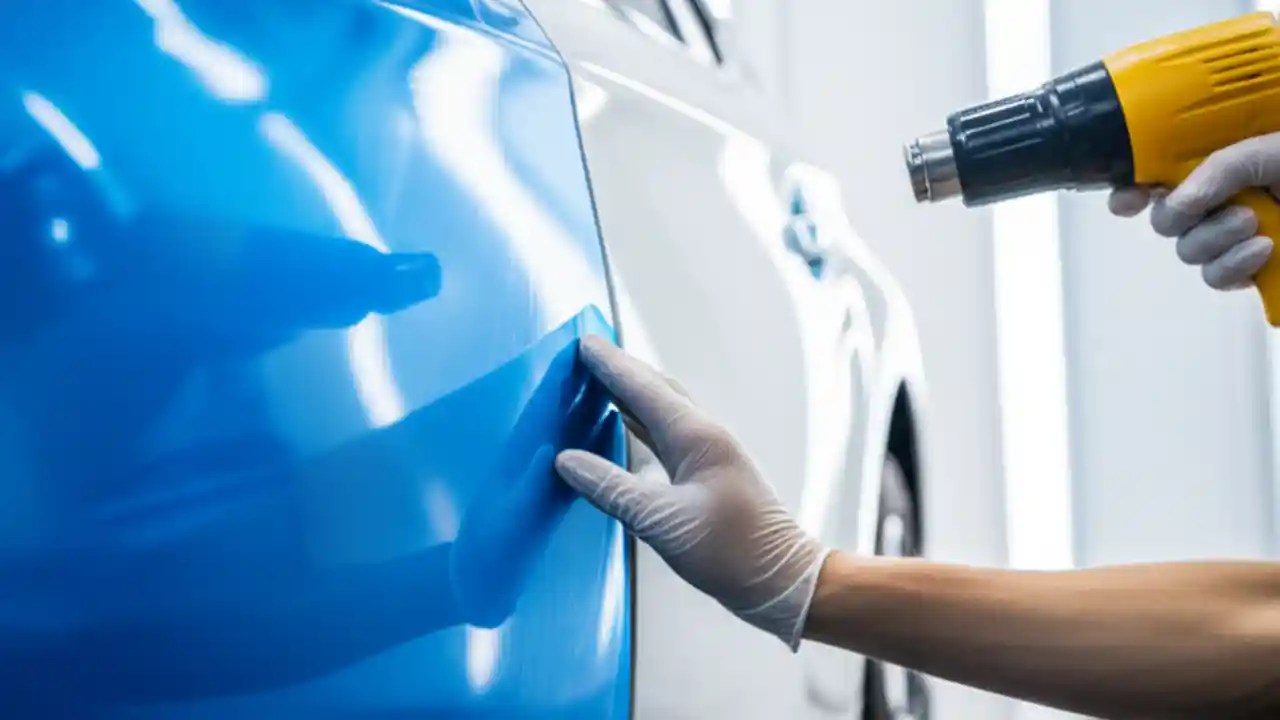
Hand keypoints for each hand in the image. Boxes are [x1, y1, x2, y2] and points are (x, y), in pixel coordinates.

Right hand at [555, 336, 826, 648]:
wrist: (781, 581)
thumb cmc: (730, 552)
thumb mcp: (660, 521)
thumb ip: (610, 488)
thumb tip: (566, 461)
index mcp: (696, 437)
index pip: (643, 390)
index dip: (611, 366)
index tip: (584, 342)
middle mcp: (705, 437)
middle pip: (657, 390)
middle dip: (621, 371)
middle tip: (588, 355)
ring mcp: (709, 455)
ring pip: (663, 411)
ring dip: (632, 394)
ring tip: (600, 383)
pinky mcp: (708, 476)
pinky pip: (667, 436)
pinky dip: (641, 424)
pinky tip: (626, 428)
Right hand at [1109, 132, 1279, 289]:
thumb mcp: (1268, 150)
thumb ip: (1222, 167)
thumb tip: (1178, 203)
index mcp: (1214, 166)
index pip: (1156, 177)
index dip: (1131, 190)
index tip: (1129, 200)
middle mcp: (1215, 201)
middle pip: (1164, 220)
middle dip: (1183, 218)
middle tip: (1227, 206)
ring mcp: (1228, 238)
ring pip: (1187, 251)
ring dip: (1216, 239)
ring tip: (1255, 223)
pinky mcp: (1245, 270)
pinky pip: (1215, 277)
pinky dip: (1234, 266)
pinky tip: (1264, 249)